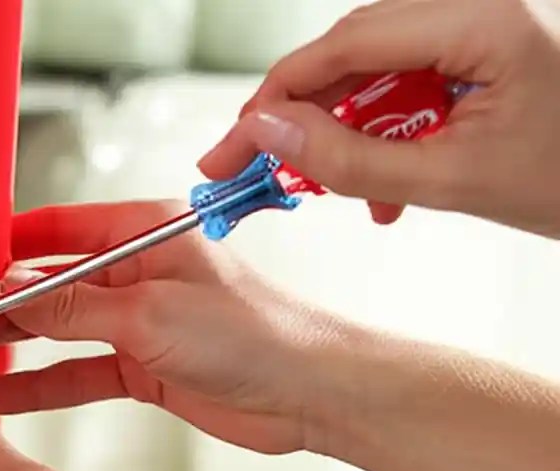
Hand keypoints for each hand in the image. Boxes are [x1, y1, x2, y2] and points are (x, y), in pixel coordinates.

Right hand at [0, 201, 348, 454]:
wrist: (310, 394)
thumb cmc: (254, 332)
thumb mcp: (146, 313)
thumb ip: (70, 306)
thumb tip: (7, 292)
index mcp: (142, 233)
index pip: (57, 231)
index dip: (7, 249)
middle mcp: (136, 272)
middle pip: (50, 285)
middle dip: (0, 305)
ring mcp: (137, 321)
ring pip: (58, 331)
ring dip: (14, 348)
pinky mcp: (142, 366)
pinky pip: (77, 372)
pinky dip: (41, 384)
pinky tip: (2, 395)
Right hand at [198, 0, 559, 237]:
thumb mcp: (454, 181)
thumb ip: (348, 158)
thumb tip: (267, 132)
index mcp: (488, 18)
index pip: (347, 45)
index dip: (278, 97)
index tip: (236, 144)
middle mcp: (487, 3)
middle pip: (357, 48)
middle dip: (306, 115)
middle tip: (260, 167)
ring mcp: (492, 20)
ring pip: (382, 63)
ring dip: (349, 128)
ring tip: (341, 190)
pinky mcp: (495, 43)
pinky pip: (419, 73)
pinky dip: (391, 125)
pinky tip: (387, 179)